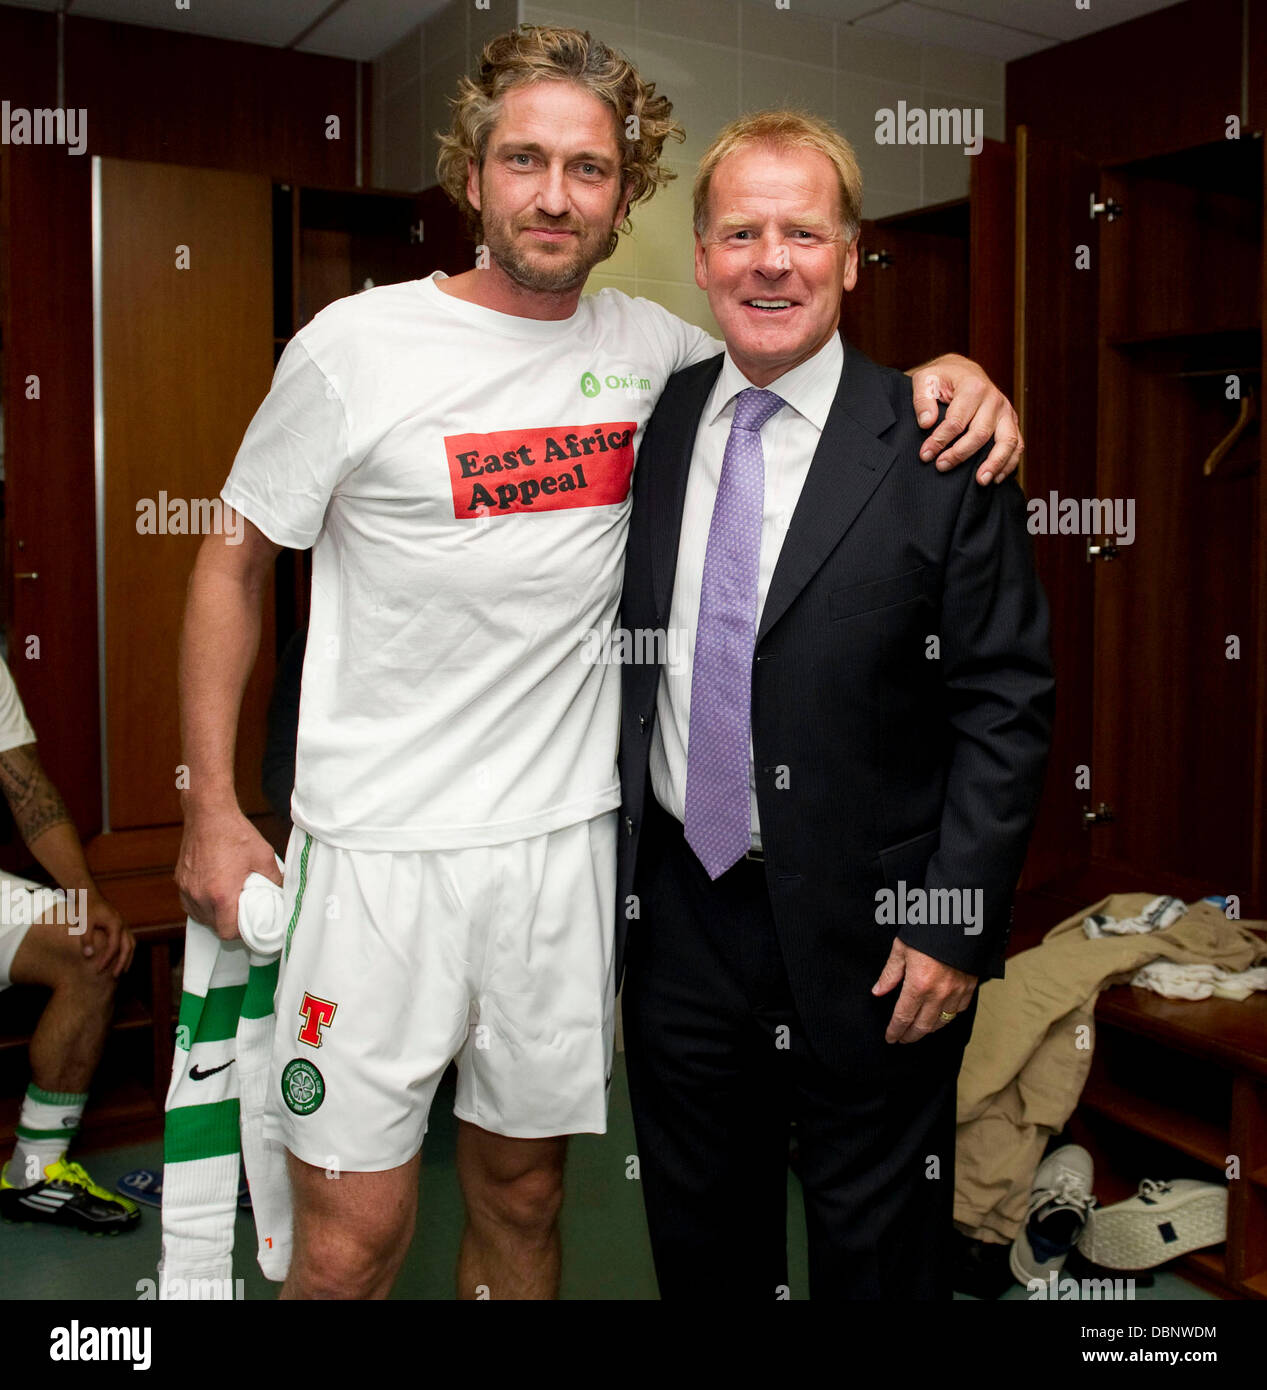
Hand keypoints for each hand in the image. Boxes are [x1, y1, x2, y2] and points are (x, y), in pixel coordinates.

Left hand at [79, 891, 134, 978]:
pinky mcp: (121, 926)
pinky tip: (121, 958)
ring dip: (128, 958)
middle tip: (116, 976)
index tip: (98, 970)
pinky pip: (129, 940)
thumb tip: (88, 956)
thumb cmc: (84, 908)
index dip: (107, 960)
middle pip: (128, 947)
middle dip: (123, 962)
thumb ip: (86, 939)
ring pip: (132, 944)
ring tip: (123, 971)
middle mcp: (123, 925)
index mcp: (115, 924)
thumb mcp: (83, 923)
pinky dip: (127, 951)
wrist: (88, 895)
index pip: (114, 947)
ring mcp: (124, 925)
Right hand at [176, 804, 282, 941]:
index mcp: (221, 894)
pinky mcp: (180, 880)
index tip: (250, 924)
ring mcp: (187, 888)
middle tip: (244, 913)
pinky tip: (214, 895)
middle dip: (229, 924)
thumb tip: (284, 893)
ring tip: (230, 903)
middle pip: (214, 926)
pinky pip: (190, 904)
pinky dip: (202, 905)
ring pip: (200, 917)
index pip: (227, 932)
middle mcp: (199, 895)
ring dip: (215, 916)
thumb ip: (275, 879)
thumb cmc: (235, 833)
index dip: (240, 933)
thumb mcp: (263, 856)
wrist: (208, 813)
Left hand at [871, 937, 976, 1043]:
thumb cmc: (928, 930)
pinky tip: (940, 1017)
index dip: (895, 1030)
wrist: (960, 920)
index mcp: (918, 985)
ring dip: (928, 1029)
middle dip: (910, 1036)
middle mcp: (938, 994)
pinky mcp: (969, 988)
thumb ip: (890, 973)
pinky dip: (948, 1018)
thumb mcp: (901, 948)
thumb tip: (878, 991)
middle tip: (902, 1039)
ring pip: (942, 1022)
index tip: (890, 1037)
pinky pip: (958, 1011)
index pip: (903, 1017)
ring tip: (918, 1030)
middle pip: (922, 1026)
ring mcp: (956, 992)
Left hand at [908, 353, 1022, 483]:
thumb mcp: (925, 380)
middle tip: (941, 466)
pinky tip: (995, 478)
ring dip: (994, 464)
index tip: (925, 455)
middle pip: (980, 434)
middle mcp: (994, 399)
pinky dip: (1009, 464)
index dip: (940, 441)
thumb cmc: (942, 378)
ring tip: (980, 481)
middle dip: (960, 454)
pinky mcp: (1011, 422)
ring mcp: (1006, 412)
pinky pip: (1017, 445)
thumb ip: (922, 399)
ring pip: (1007, 441)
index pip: (957, 421)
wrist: (963, 371)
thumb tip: (926, 423)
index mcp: (973, 387)